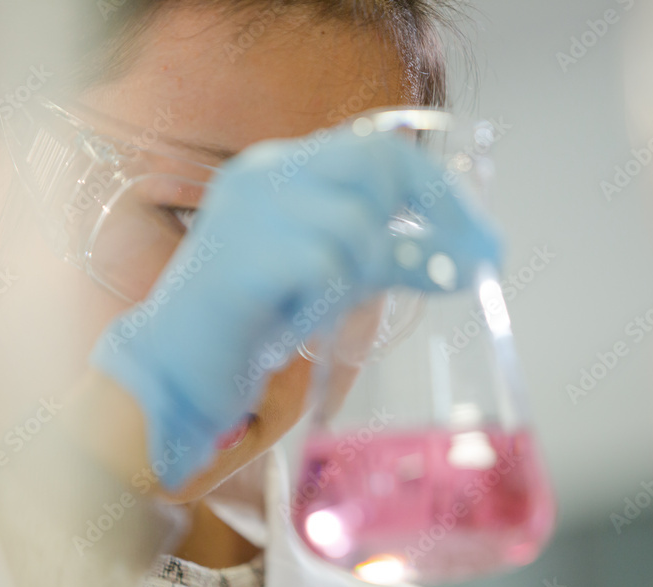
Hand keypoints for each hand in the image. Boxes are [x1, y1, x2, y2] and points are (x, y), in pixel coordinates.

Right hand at [89, 127, 503, 490]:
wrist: (171, 371)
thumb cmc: (253, 324)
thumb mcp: (327, 272)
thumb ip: (377, 246)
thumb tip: (457, 250)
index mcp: (282, 170)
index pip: (379, 149)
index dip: (440, 191)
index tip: (481, 238)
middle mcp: (263, 176)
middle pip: (377, 164)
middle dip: (439, 215)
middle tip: (472, 267)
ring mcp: (247, 214)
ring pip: (356, 227)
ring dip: (364, 278)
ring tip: (324, 310)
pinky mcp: (240, 262)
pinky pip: (324, 271)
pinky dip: (326, 305)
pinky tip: (294, 324)